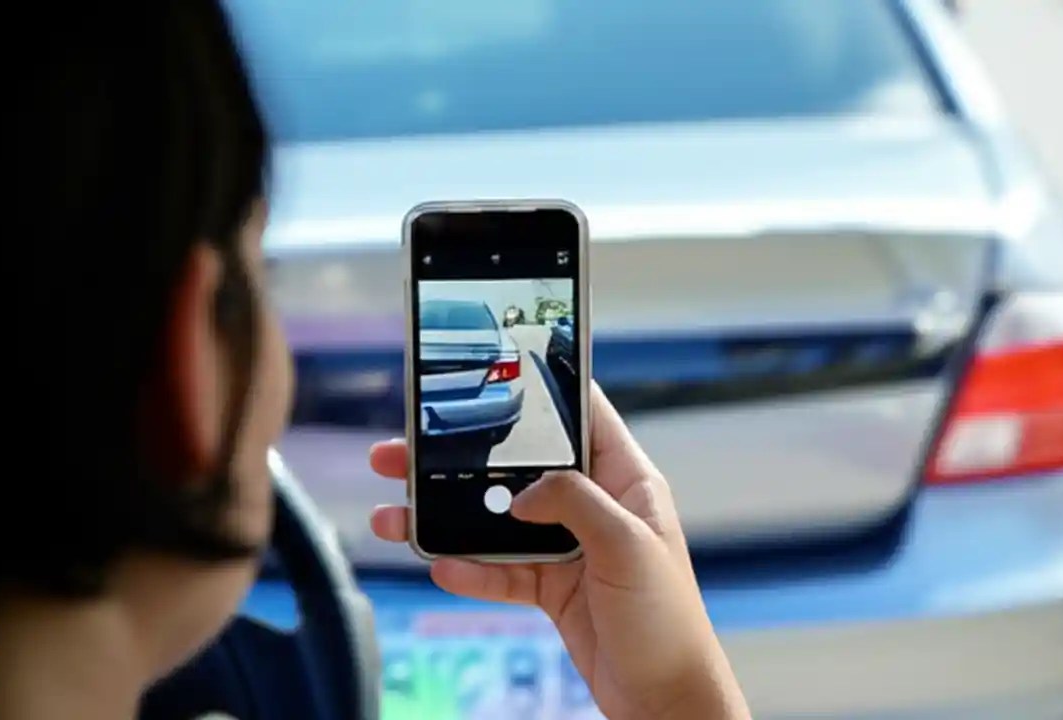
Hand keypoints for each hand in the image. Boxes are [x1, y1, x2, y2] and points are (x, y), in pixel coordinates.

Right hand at [369, 383, 750, 719]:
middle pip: (516, 468)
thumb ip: (574, 504)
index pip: (582, 415)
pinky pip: (497, 570)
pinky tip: (438, 565)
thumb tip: (520, 493)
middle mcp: (592, 506)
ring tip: (394, 515)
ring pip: (493, 520)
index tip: (496, 363)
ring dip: (445, 518)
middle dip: (460, 459)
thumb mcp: (628, 545)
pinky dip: (466, 569)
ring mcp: (566, 547)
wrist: (663, 698)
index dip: (543, 387)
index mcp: (624, 480)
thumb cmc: (667, 621)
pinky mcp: (548, 586)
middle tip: (405, 450)